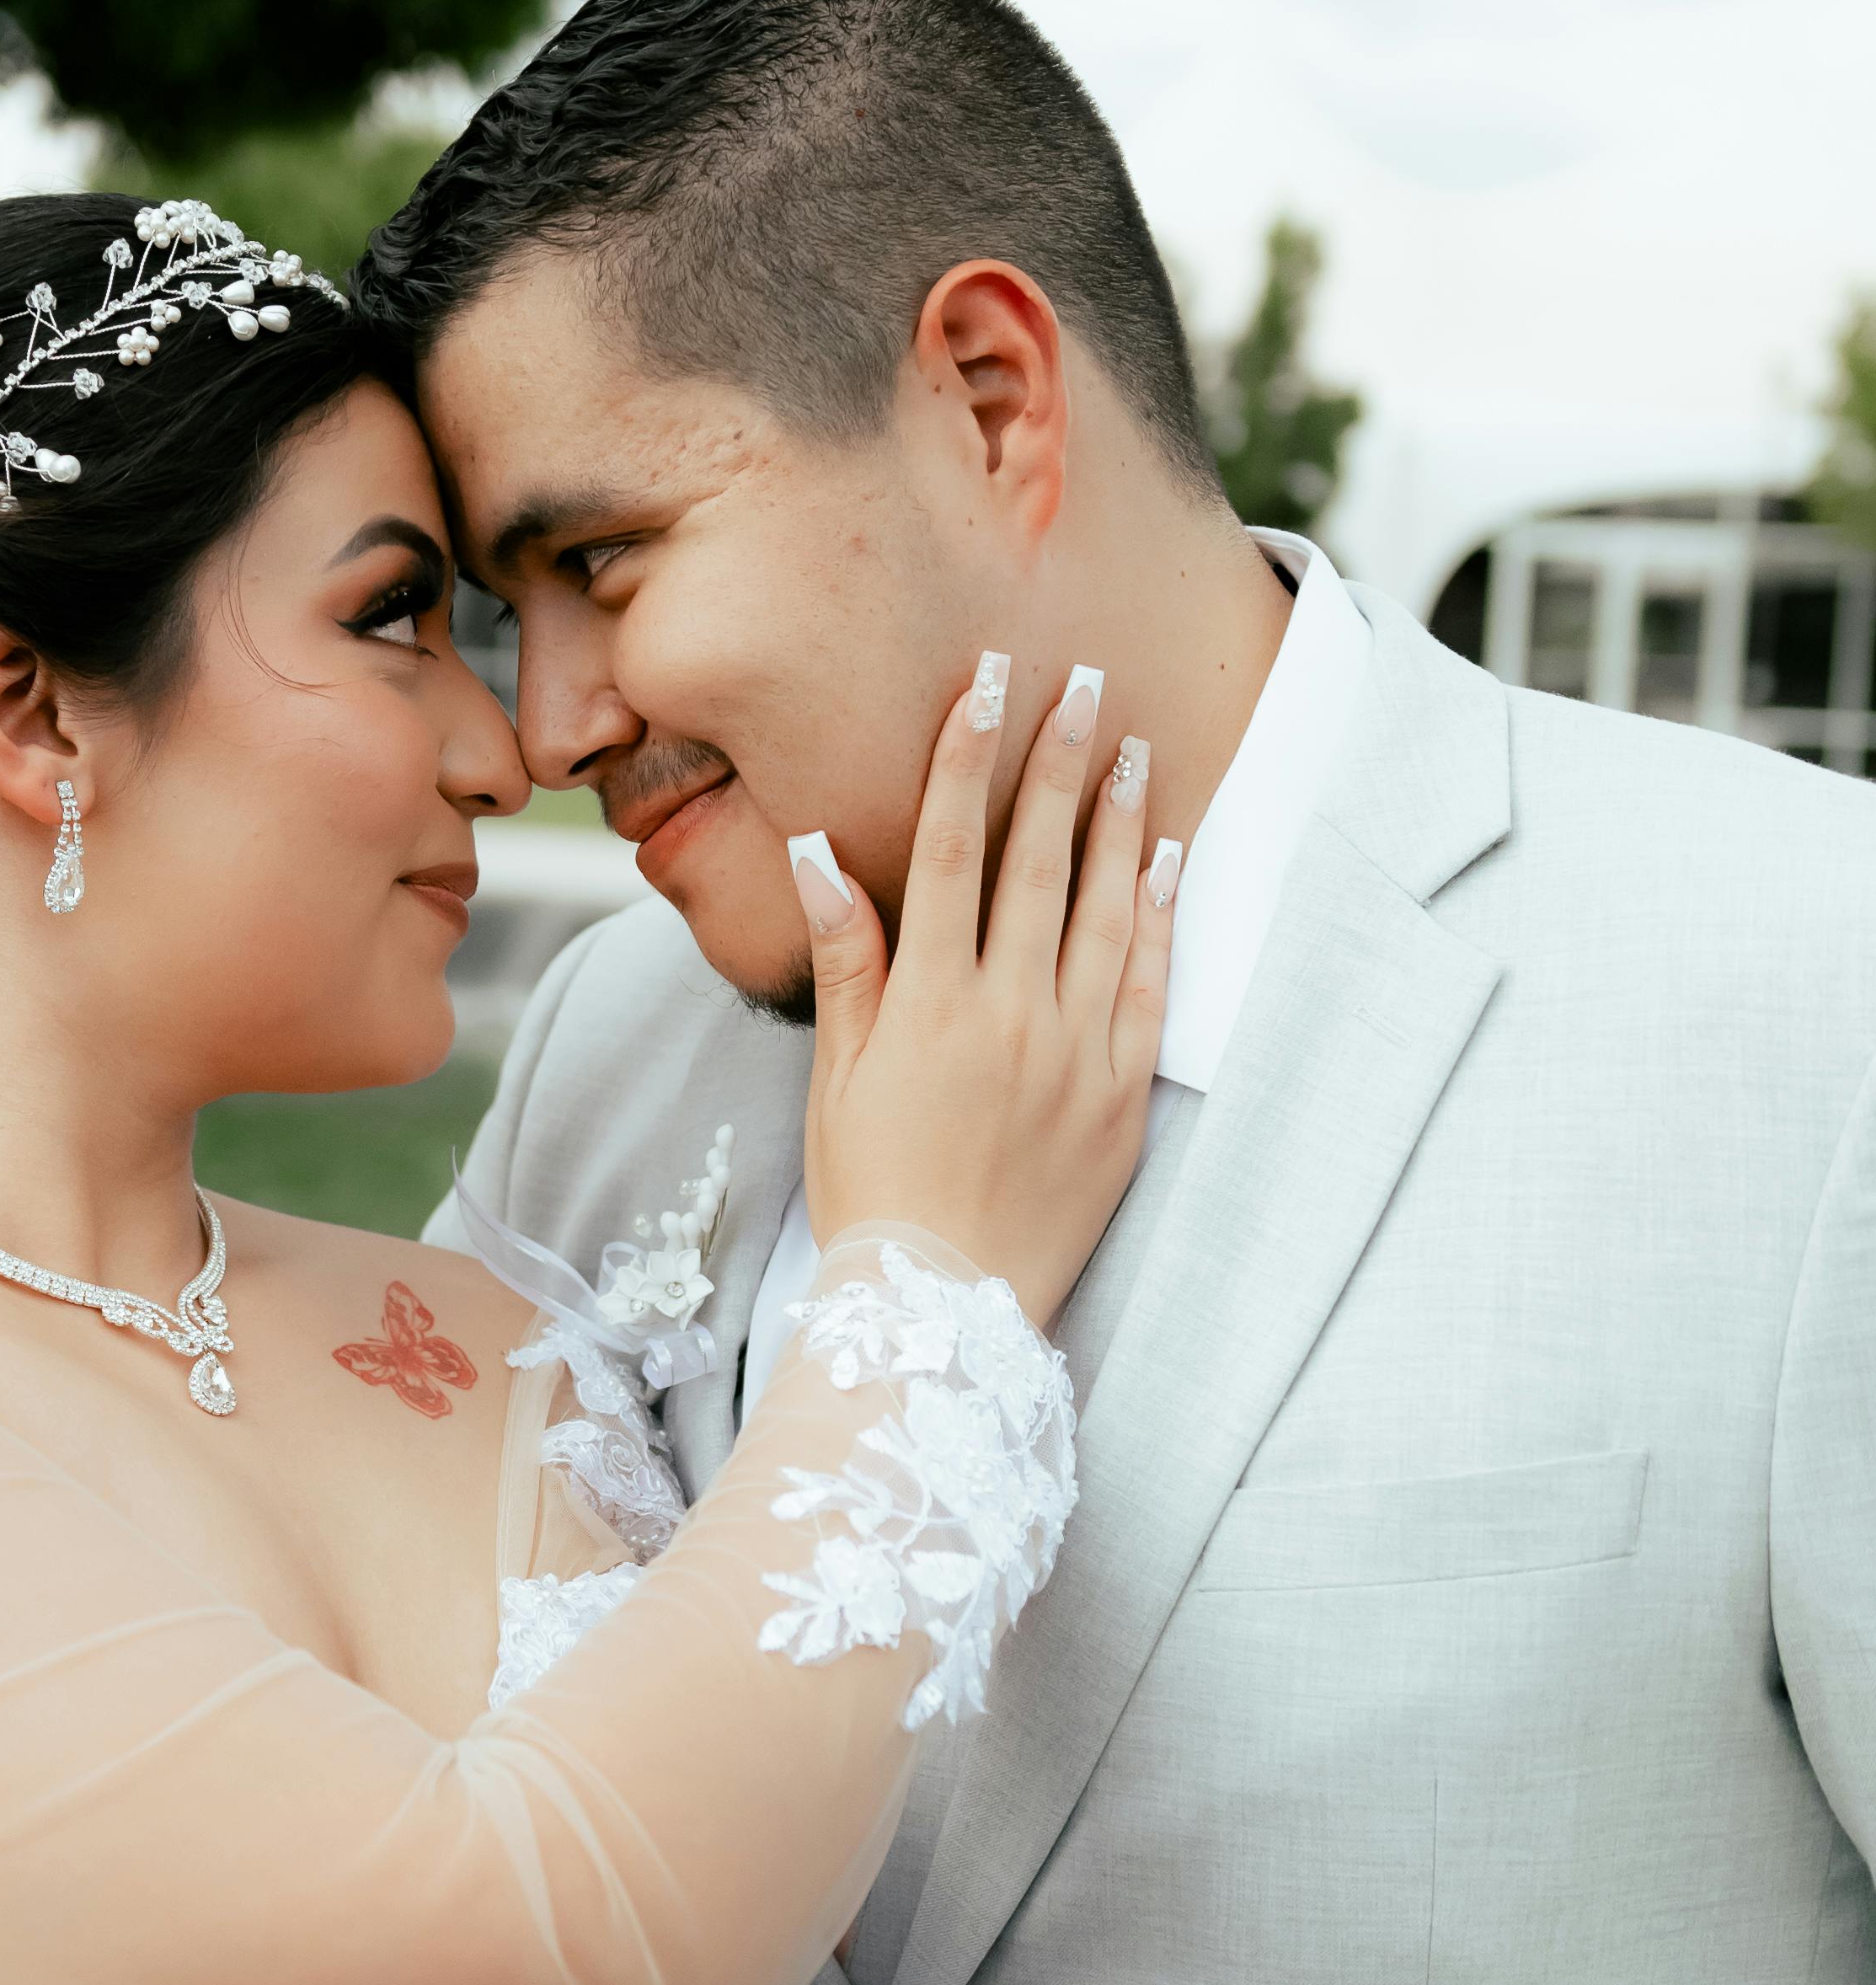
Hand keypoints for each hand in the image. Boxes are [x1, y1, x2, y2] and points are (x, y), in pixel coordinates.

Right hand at [793, 654, 1171, 1321]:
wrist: (947, 1306)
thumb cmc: (874, 1191)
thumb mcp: (837, 1077)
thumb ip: (844, 958)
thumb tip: (820, 850)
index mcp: (928, 1003)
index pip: (951, 851)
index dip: (966, 759)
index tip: (986, 685)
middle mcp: (1009, 1013)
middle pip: (1037, 858)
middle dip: (1056, 760)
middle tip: (1079, 678)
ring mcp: (1076, 1051)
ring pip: (1103, 908)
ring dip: (1117, 818)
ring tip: (1129, 744)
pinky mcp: (1123, 1093)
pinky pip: (1149, 983)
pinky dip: (1157, 914)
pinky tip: (1164, 857)